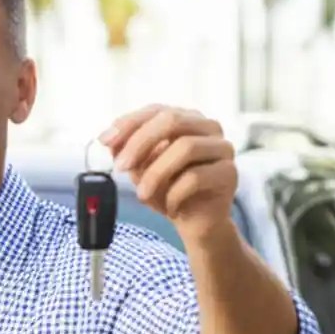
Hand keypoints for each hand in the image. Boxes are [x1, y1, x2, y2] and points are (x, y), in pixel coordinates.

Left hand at [99, 105, 237, 245]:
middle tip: (121, 167)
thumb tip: (109, 139)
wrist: (195, 222)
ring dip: (156, 173)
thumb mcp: (141, 169)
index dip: (128, 123)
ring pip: (186, 148)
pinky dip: (174, 194)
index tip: (105, 141)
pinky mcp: (229, 173)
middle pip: (172, 120)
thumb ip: (127, 151)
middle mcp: (207, 127)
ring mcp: (222, 148)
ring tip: (142, 195)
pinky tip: (169, 207)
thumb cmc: (168, 190)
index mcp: (185, 119)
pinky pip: (196, 177)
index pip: (156, 110)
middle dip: (140, 143)